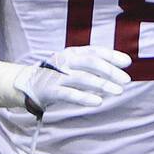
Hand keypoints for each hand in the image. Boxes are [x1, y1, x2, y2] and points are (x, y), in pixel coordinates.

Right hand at [13, 46, 131, 116]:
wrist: (26, 84)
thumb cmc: (56, 76)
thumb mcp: (72, 65)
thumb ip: (91, 65)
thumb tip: (118, 69)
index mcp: (72, 53)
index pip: (95, 51)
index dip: (112, 56)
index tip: (127, 62)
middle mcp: (65, 61)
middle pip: (91, 63)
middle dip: (110, 71)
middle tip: (126, 80)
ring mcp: (57, 75)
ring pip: (83, 78)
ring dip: (102, 84)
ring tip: (118, 91)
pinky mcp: (50, 91)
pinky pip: (70, 94)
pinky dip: (85, 98)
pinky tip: (98, 102)